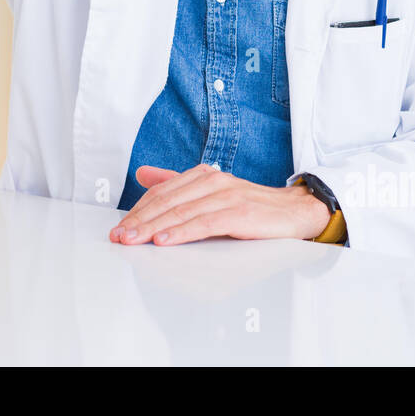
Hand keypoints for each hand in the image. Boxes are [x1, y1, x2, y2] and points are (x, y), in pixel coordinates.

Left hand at [108, 164, 331, 245]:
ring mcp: (226, 195)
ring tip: (133, 240)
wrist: (295, 212)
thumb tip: (142, 175)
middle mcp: (212, 181)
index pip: (161, 192)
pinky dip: (181, 232)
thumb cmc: (253, 207)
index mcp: (203, 176)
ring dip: (153, 228)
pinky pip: (204, 223)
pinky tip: (164, 240)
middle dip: (139, 220)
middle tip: (119, 237)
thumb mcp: (211, 192)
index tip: (119, 228)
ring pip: (181, 212)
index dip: (138, 210)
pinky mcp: (239, 213)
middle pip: (167, 201)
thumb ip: (176, 183)